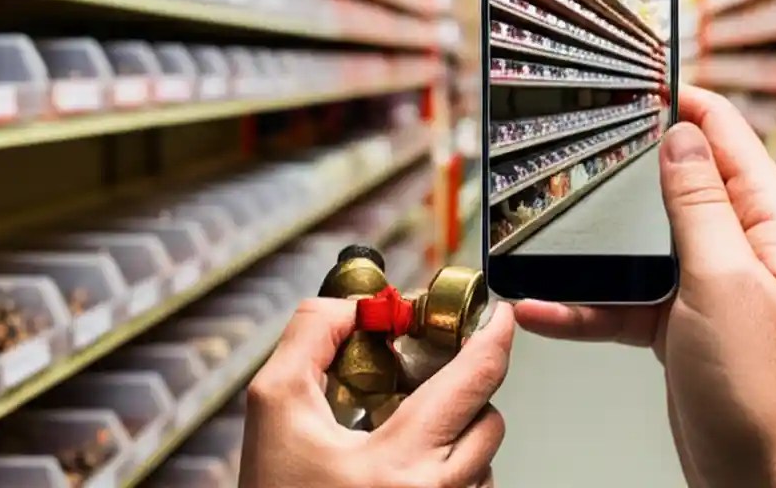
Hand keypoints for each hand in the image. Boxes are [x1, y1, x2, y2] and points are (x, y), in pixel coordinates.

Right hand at [240, 298, 513, 487]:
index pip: (477, 379)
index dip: (495, 335)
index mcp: (399, 464)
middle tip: (426, 381)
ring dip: (457, 436)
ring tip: (404, 439)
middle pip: (491, 419)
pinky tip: (407, 472)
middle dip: (464, 392)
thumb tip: (359, 305)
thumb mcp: (275, 408)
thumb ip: (313, 338)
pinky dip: (452, 472)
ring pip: (484, 458)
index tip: (499, 315)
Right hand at [515, 86, 775, 487]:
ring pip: (641, 242)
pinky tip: (541, 305)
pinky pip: (624, 299)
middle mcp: (742, 244)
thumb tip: (681, 135)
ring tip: (543, 227)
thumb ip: (699, 205)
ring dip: (594, 243)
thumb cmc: (762, 392)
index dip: (680, 101)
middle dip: (624, 167)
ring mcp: (708, 285)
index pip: (725, 134)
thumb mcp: (725, 281)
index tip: (633, 78)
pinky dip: (584, 302)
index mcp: (770, 221)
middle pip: (675, 182)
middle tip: (576, 143)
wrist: (758, 480)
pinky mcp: (678, 324)